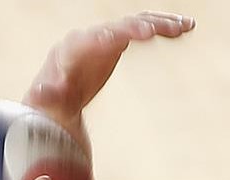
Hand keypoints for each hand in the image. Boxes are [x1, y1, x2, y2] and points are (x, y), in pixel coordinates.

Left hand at [25, 11, 194, 125]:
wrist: (55, 101)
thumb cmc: (48, 106)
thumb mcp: (46, 105)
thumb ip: (46, 96)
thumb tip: (46, 88)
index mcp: (69, 51)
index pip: (91, 38)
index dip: (110, 37)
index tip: (130, 38)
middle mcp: (87, 38)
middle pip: (116, 26)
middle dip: (139, 26)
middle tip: (164, 30)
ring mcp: (103, 37)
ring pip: (133, 23)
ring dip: (158, 23)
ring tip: (183, 26)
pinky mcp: (116, 40)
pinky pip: (141, 28)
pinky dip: (161, 26)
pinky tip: (183, 27)